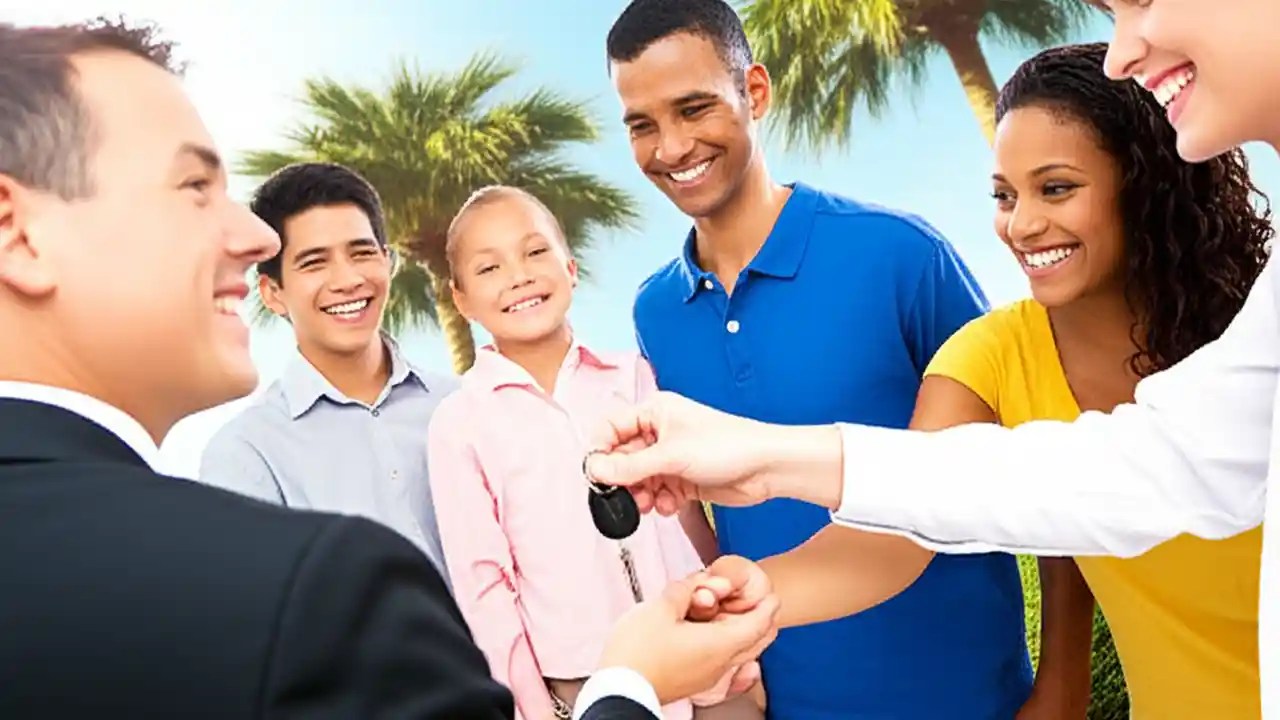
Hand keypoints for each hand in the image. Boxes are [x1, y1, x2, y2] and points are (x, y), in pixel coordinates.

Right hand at [585, 392, 778, 514]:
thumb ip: (630, 466)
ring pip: (639, 479)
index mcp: (654, 412)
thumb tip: (596, 469)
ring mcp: (671, 457)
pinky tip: (670, 504)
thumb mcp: (671, 456)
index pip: (611, 428)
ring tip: (649, 502)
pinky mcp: (683, 479)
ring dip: (640, 494)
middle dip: (623, 479)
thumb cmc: (729, 445)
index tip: (598, 474)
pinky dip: (660, 501)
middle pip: (622, 457)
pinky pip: (658, 492)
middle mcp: (660, 433)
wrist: (766, 467)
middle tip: (624, 495)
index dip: (600, 451)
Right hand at [600, 567, 778, 703]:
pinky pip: (724, 666)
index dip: (767, 607)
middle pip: (755, 643)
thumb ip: (683, 590)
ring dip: (746, 635)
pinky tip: (721, 644)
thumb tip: (693, 585)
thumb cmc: (638, 654)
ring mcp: (706, 676)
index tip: (772, 595)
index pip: (757, 624)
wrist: (620, 690)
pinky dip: (731, 650)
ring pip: (740, 655)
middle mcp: (719, 664)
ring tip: (743, 619)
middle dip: (763, 622)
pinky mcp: (692, 682)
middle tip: (764, 607)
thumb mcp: (660, 607)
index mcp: (718, 644)